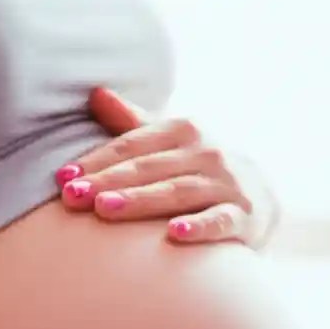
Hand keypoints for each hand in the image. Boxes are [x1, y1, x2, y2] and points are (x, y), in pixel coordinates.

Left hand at [53, 88, 278, 248]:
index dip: (98, 159)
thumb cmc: (206, 169)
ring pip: (178, 192)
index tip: (64, 177)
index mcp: (186, 130)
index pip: (134, 144)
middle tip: (73, 196)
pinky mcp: (245, 217)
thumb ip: (135, 123)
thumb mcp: (175, 141)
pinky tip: (174, 234)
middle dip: (109, 181)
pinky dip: (199, 227)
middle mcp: (209, 152)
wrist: (265, 197)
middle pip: (150, 168)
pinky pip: (219, 222)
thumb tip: (96, 93)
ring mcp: (228, 185)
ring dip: (141, 200)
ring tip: (105, 209)